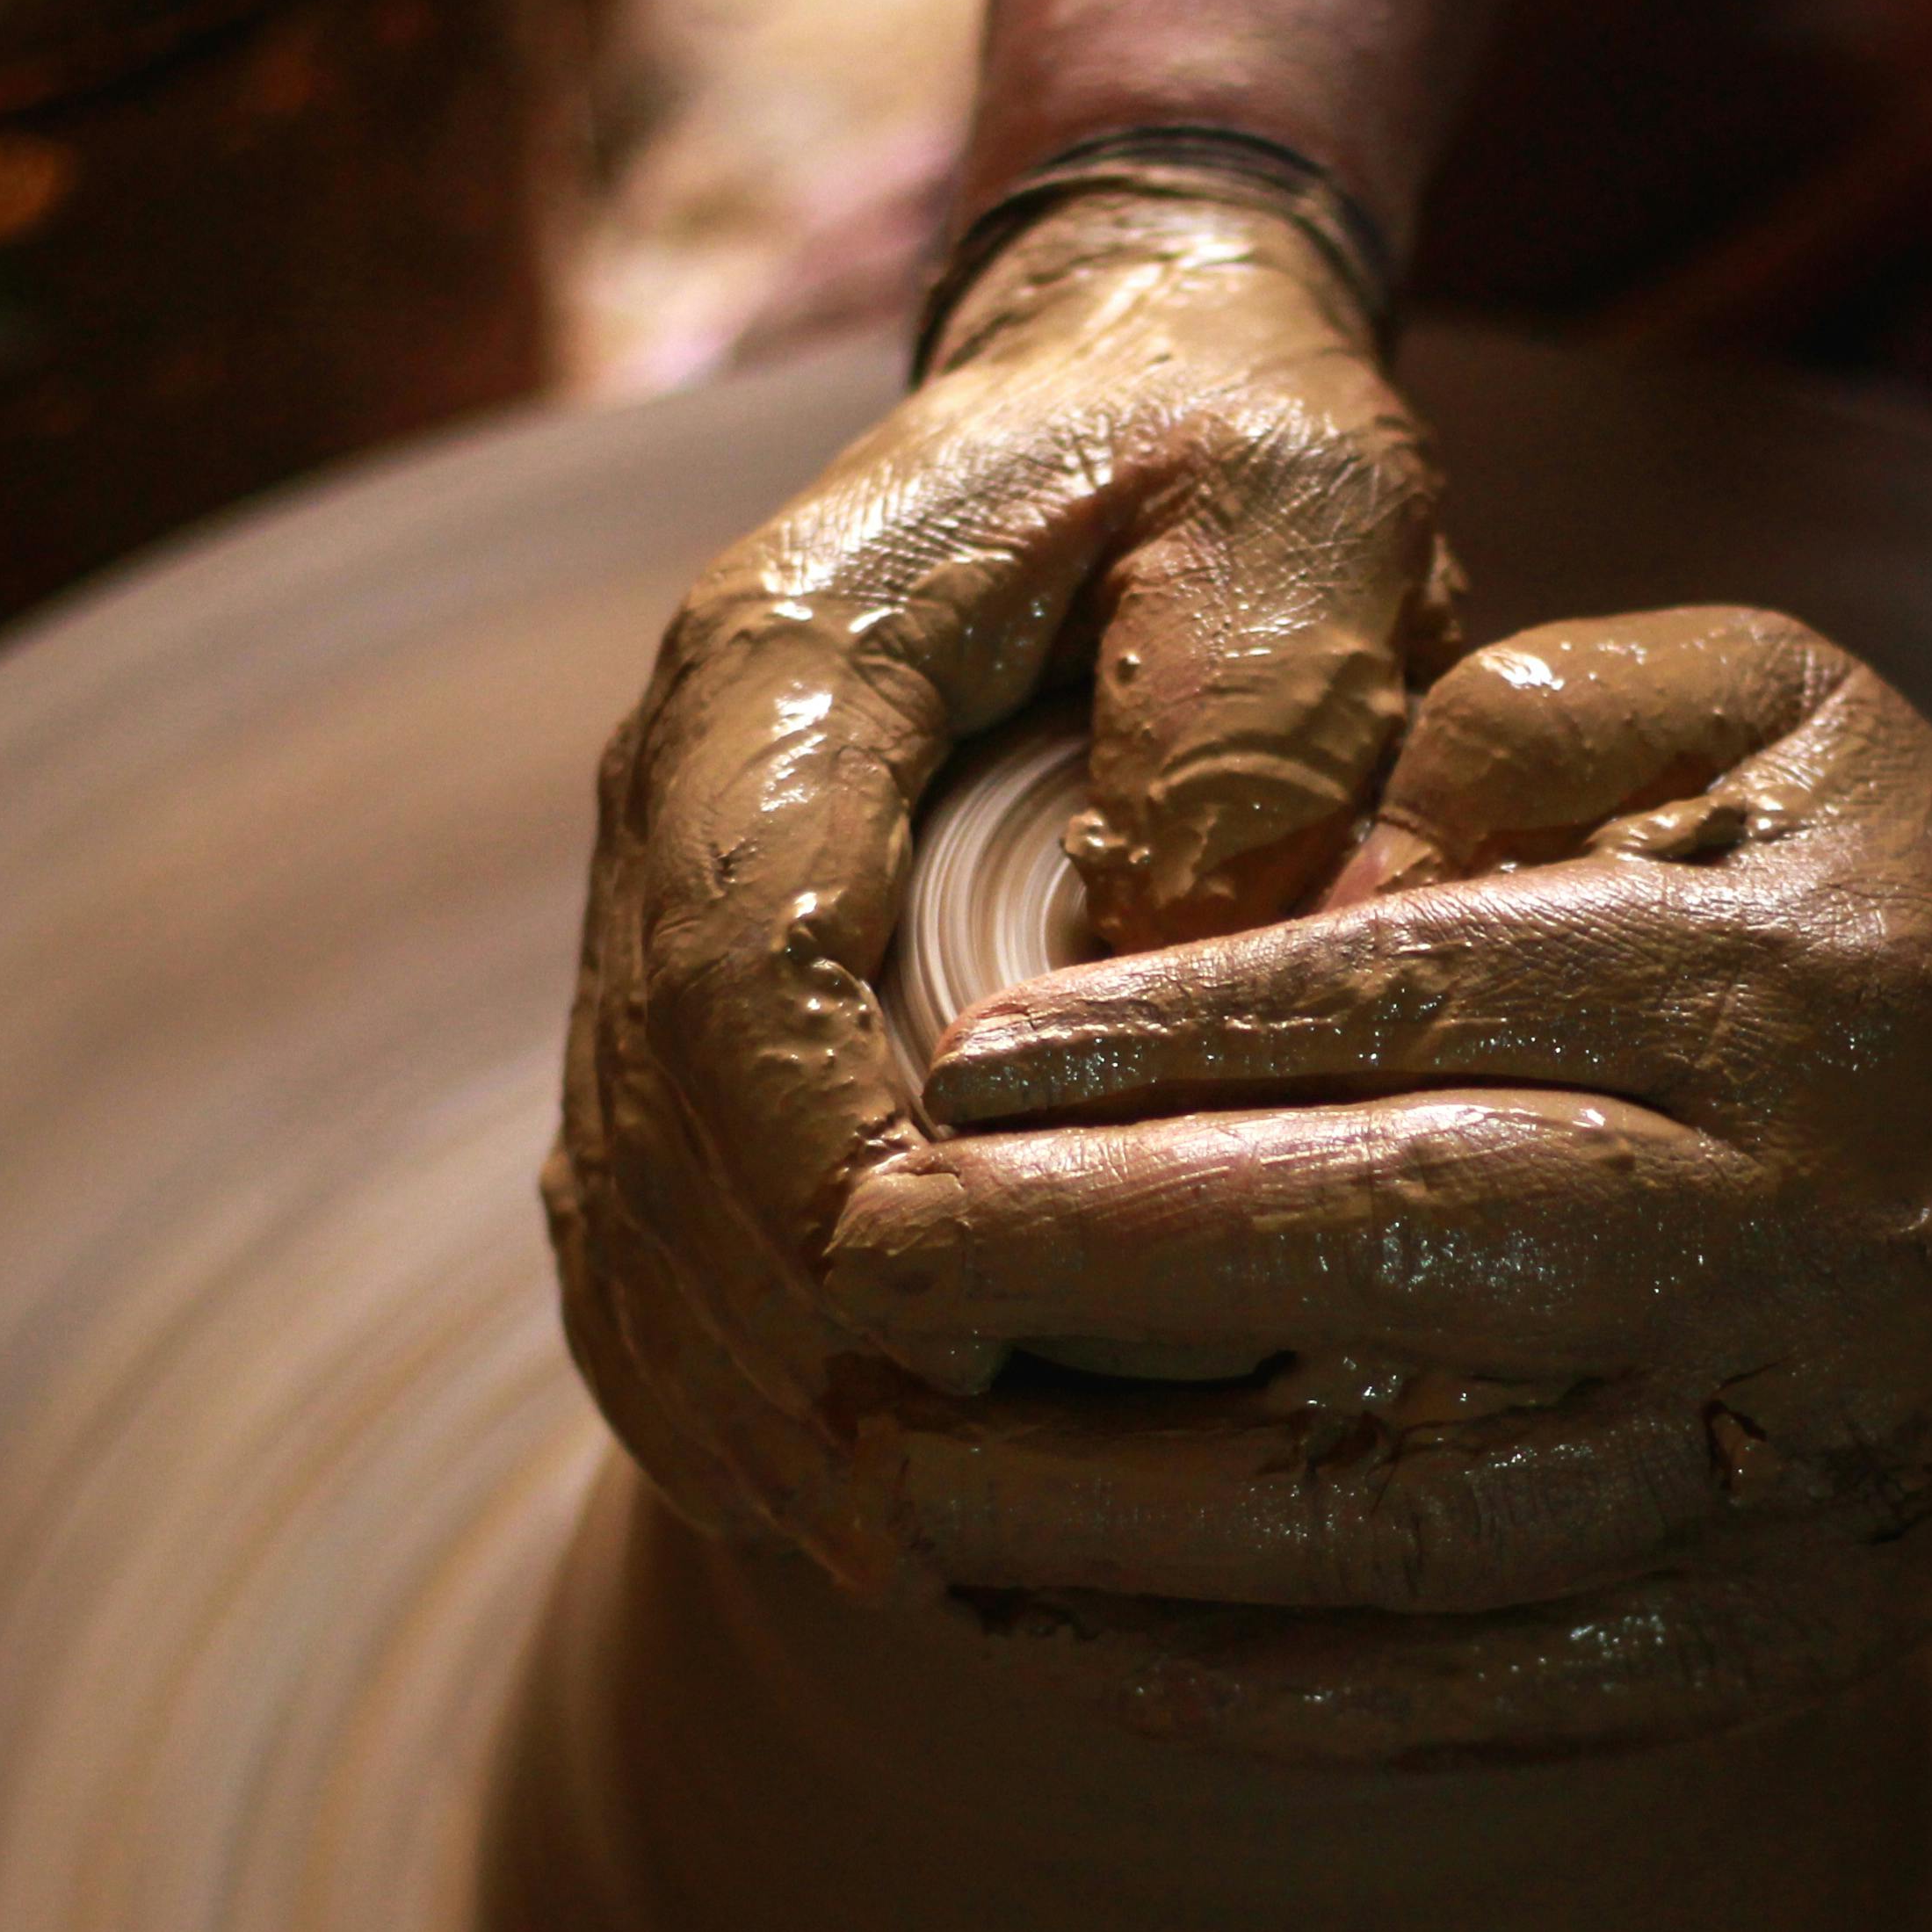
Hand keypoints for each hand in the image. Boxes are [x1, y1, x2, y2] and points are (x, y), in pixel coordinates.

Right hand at [546, 177, 1459, 1585]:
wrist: (1121, 379)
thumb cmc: (1230, 454)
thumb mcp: (1304, 513)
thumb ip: (1254, 724)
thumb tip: (1172, 995)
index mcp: (787, 670)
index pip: (742, 973)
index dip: (834, 1186)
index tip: (960, 1343)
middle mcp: (677, 795)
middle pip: (660, 1132)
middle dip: (790, 1344)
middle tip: (950, 1518)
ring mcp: (661, 901)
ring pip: (626, 1208)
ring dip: (743, 1392)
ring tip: (902, 1552)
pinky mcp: (693, 994)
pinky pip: (641, 1224)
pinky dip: (712, 1374)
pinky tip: (827, 1497)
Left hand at [826, 607, 1931, 1654]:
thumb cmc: (1921, 920)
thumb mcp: (1777, 711)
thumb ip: (1513, 721)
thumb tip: (1254, 896)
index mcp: (1792, 985)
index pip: (1427, 1005)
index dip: (1165, 1043)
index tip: (946, 1073)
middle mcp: (1804, 1234)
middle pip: (1407, 1255)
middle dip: (1098, 1273)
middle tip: (858, 1272)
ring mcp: (1795, 1468)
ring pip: (1424, 1526)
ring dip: (1133, 1531)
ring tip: (907, 1490)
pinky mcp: (1776, 1642)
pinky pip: (1491, 1696)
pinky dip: (1266, 1693)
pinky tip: (1076, 1656)